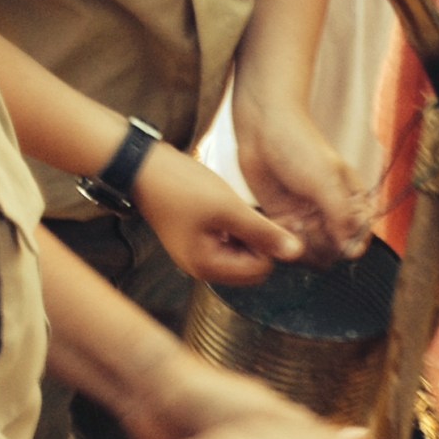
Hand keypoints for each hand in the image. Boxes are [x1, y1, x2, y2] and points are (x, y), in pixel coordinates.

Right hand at [132, 142, 302, 284]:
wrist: (142, 167)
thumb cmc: (181, 187)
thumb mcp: (228, 208)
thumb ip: (263, 232)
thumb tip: (297, 252)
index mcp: (207, 267)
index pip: (260, 270)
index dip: (268, 244)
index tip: (261, 215)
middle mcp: (201, 268)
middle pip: (251, 266)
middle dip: (258, 241)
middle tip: (250, 210)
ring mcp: (197, 255)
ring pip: (241, 253)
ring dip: (246, 232)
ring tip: (234, 206)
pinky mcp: (196, 240)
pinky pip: (227, 242)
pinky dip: (233, 227)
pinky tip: (225, 205)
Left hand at [232, 101, 371, 265]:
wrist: (262, 127)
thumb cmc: (300, 145)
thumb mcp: (327, 180)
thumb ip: (342, 216)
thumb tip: (352, 252)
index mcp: (353, 201)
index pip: (361, 238)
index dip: (350, 244)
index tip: (337, 235)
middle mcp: (332, 213)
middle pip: (335, 251)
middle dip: (323, 246)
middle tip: (310, 227)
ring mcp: (308, 218)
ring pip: (312, 253)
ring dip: (303, 247)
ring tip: (294, 225)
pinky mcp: (284, 220)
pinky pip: (289, 245)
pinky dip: (284, 242)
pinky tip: (280, 224)